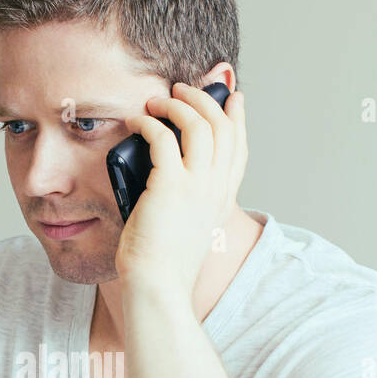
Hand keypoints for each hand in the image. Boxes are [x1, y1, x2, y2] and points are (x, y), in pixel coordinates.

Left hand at [114, 82, 247, 301]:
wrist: (158, 288)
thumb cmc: (161, 267)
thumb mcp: (184, 229)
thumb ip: (183, 204)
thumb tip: (159, 181)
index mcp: (221, 200)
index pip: (239, 149)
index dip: (237, 119)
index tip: (231, 97)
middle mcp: (215, 189)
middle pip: (223, 127)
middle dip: (205, 99)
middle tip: (182, 89)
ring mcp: (197, 186)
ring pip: (200, 123)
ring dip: (178, 103)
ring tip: (157, 99)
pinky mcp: (171, 185)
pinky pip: (163, 136)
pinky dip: (149, 122)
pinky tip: (136, 121)